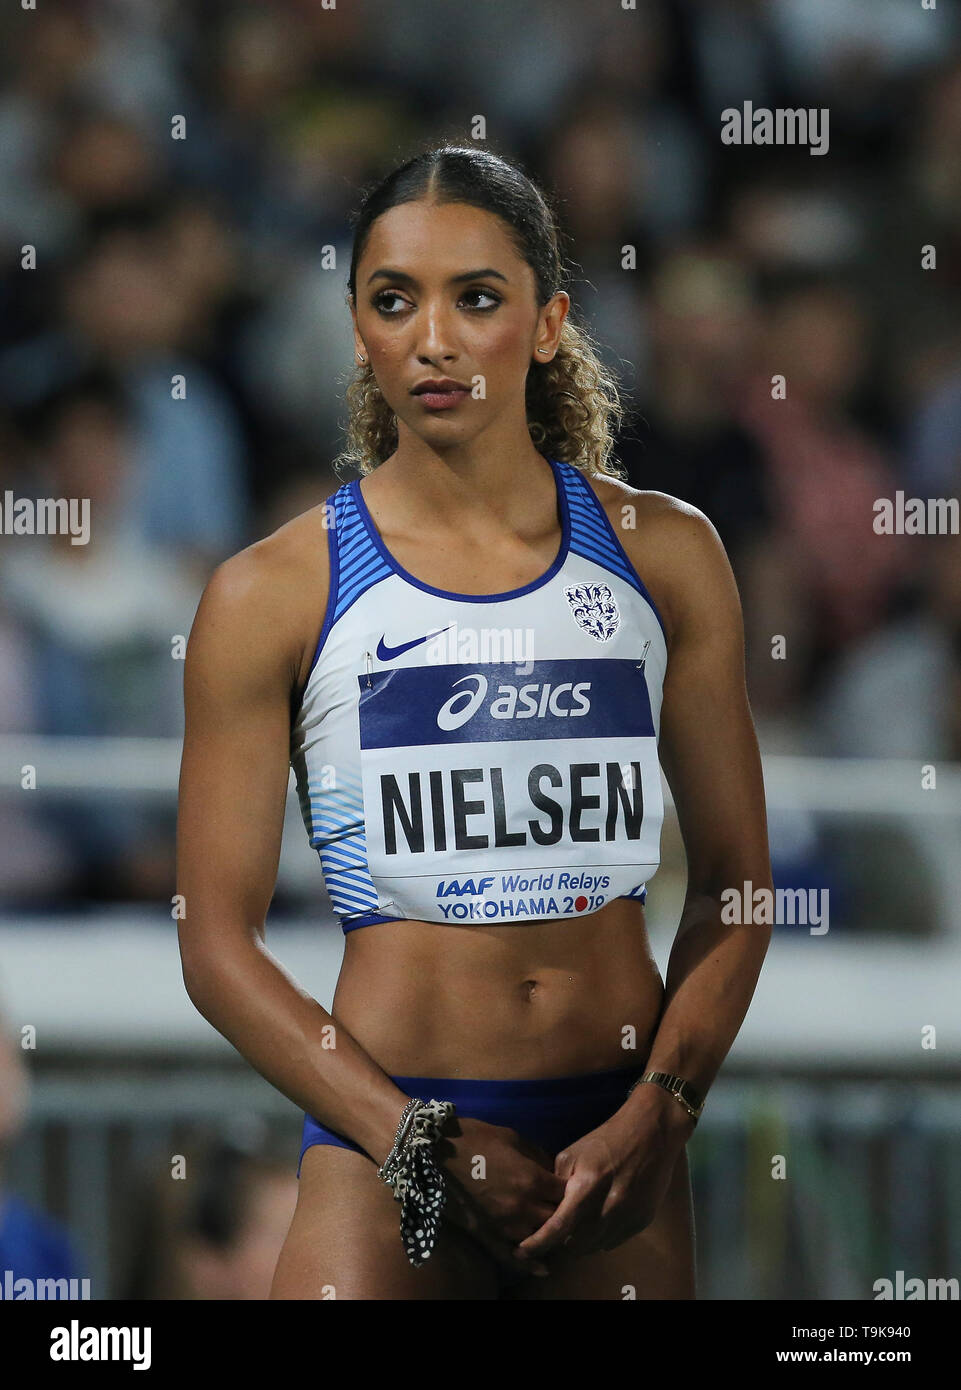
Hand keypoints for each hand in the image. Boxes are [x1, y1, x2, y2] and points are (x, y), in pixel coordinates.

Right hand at [435, 1115, 567, 1277]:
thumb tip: (551, 1169)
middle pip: (558, 1219)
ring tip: (553, 1229)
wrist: (438, 1150)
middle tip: (565, 1208)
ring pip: (539, 1239)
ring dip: (548, 1234)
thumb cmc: (476, 1137)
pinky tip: (542, 1269)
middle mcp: (524, 1207)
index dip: (570, 1189)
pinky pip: (511, 1256)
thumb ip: (537, 1156)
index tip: (571, 1185)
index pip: (567, 1193)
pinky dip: (528, 1264)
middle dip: (564, 1212)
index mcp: (533, 1179)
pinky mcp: (487, 1234)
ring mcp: (505, 1224)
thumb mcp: (513, 1138)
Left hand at [513, 1086, 694, 1260]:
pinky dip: (601, 1238)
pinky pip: (614, 1241)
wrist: (651, 1132)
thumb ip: (557, 1183)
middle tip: (552, 1237)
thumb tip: (545, 1208)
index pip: (557, 1226)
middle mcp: (608, 1207)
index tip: (521, 1252)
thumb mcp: (573, 1153)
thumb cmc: (608, 1139)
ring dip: (581, 1243)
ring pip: (595, 1247)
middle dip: (560, 1245)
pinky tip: (597, 1223)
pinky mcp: (642, 1221)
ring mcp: (628, 1217)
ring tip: (574, 1231)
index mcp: (587, 1186)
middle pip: (576, 1245)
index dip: (537, 1243)